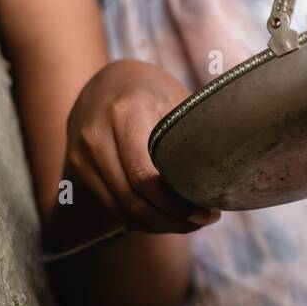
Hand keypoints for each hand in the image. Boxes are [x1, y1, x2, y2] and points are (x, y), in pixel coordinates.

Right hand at [63, 59, 219, 234]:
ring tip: (190, 224)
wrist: (104, 80)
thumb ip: (192, 132)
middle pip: (132, 199)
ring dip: (157, 225)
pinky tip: (166, 218)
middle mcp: (95, 136)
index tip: (208, 212)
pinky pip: (111, 206)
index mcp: (124, 113)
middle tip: (204, 222)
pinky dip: (139, 220)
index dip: (177, 204)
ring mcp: (81, 155)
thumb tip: (229, 174)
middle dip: (172, 220)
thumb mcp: (175, 99)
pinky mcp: (77, 169)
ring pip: (120, 209)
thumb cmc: (152, 90)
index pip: (144, 177)